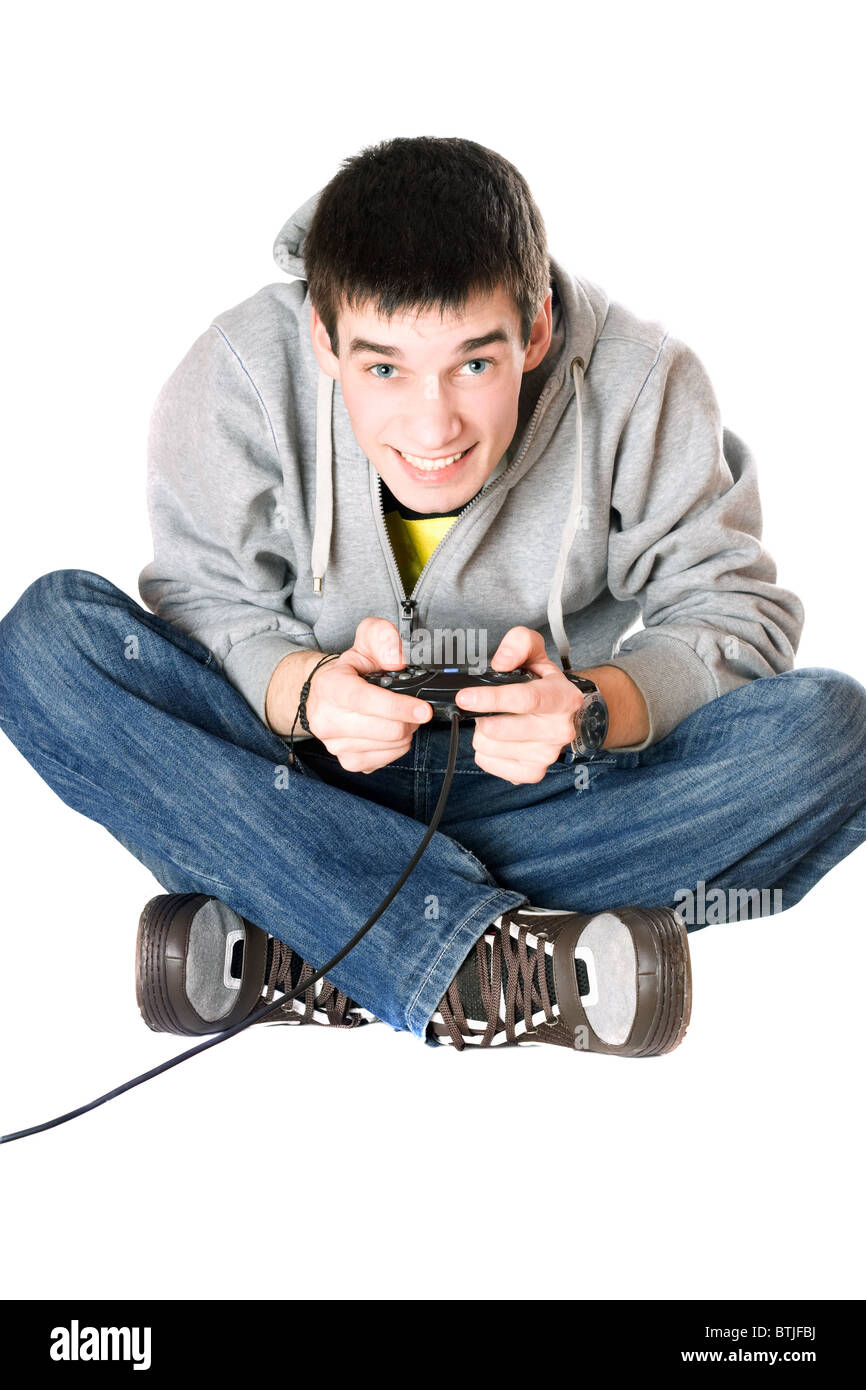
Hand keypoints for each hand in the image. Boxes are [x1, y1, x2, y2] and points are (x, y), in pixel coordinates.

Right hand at [305, 618, 431, 772]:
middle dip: (409, 717)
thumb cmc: (349, 670)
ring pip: (392, 745)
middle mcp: (326, 719)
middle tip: (412, 705)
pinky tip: (389, 730)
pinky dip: (397, 745)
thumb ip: (382, 637)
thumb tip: (396, 659)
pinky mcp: (348, 761)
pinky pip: (388, 758)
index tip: (423, 710)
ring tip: (398, 715)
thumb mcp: (364, 642)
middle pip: (387, 730)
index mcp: (329, 686)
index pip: (365, 700)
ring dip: (405, 730)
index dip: (397, 707)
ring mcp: (335, 745)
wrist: (324, 695)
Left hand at [454, 626, 579, 783]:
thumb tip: (501, 662)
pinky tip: (498, 739)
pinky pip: (488, 763)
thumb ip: (519, 643)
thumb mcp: (536, 653)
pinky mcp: (532, 772)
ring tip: (495, 721)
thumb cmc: (545, 685)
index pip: (525, 699)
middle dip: (481, 715)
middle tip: (485, 707)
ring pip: (488, 745)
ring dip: (482, 732)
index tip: (465, 697)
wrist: (566, 716)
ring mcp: (547, 755)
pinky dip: (485, 750)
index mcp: (562, 698)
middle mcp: (559, 730)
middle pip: (498, 729)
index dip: (490, 699)